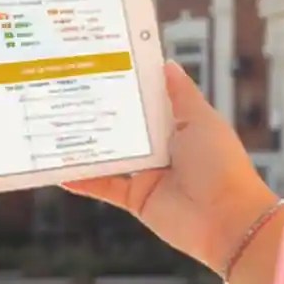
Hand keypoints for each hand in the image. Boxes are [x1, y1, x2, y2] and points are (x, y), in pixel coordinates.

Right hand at [60, 61, 278, 272]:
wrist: (226, 219)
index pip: (149, 101)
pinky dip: (84, 180)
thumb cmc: (221, 164)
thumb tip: (167, 64)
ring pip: (111, 156)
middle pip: (126, 127)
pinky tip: (61, 170)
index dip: (129, 86)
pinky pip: (106, 187)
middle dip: (100, 112)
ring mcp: (149, 174)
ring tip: (56, 125)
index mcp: (180, 126)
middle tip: (68, 91)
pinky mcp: (138, 199)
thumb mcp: (201, 120)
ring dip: (88, 145)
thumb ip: (182, 94)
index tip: (102, 66)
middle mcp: (163, 149)